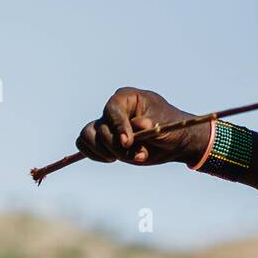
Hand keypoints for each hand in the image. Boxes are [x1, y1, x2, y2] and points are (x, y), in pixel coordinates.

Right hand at [75, 87, 211, 166]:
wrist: (173, 141)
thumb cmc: (170, 127)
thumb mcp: (164, 125)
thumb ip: (150, 125)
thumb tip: (140, 124)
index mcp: (128, 98)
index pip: (113, 109)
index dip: (118, 126)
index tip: (128, 142)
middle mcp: (114, 109)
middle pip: (101, 128)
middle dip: (116, 146)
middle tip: (137, 154)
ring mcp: (107, 124)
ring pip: (87, 136)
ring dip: (104, 152)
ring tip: (126, 157)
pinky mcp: (103, 140)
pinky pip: (84, 144)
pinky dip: (95, 155)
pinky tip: (112, 159)